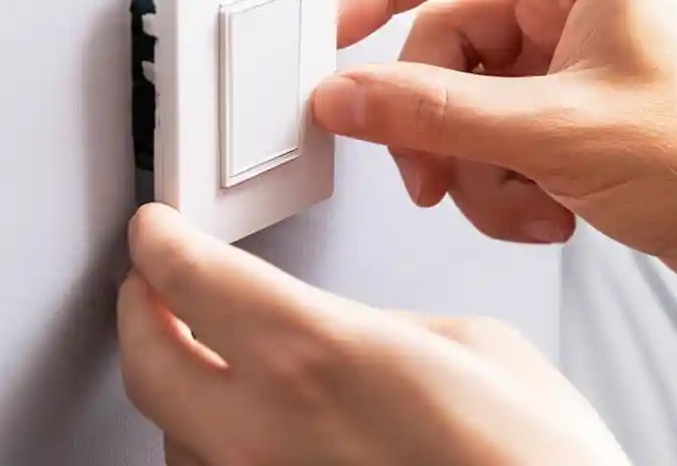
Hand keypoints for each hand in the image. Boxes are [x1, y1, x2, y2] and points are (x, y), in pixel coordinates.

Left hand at [118, 203, 626, 465]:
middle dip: (139, 312)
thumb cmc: (537, 462)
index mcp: (316, 354)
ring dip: (178, 384)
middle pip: (145, 362)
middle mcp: (267, 435)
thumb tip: (344, 332)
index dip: (161, 244)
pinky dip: (216, 445)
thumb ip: (380, 327)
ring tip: (201, 356)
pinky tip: (246, 428)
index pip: (189, 278)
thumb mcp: (471, 343)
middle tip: (151, 287)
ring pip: (172, 435)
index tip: (158, 233)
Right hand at [313, 0, 676, 304]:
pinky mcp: (576, 126)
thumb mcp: (557, 133)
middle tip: (427, 170)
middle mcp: (575, 10)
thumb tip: (349, 95)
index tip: (330, 34)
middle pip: (446, 47)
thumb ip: (436, 113)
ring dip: (475, 169)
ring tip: (519, 201)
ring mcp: (573, 70)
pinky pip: (498, 146)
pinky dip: (507, 189)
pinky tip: (550, 213)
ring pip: (467, 108)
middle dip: (433, 121)